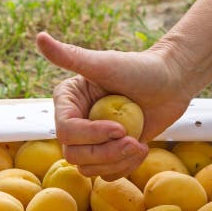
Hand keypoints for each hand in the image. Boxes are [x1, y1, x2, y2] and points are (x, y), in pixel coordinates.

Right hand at [35, 32, 192, 180]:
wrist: (172, 82)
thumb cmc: (140, 68)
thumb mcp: (105, 63)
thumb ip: (71, 56)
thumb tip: (40, 37)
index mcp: (67, 102)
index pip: (67, 132)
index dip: (92, 135)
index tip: (120, 127)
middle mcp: (75, 122)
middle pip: (75, 155)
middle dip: (106, 153)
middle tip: (133, 141)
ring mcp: (92, 140)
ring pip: (89, 169)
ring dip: (117, 161)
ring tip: (139, 145)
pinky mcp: (109, 153)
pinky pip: (106, 174)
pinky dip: (125, 168)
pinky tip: (142, 149)